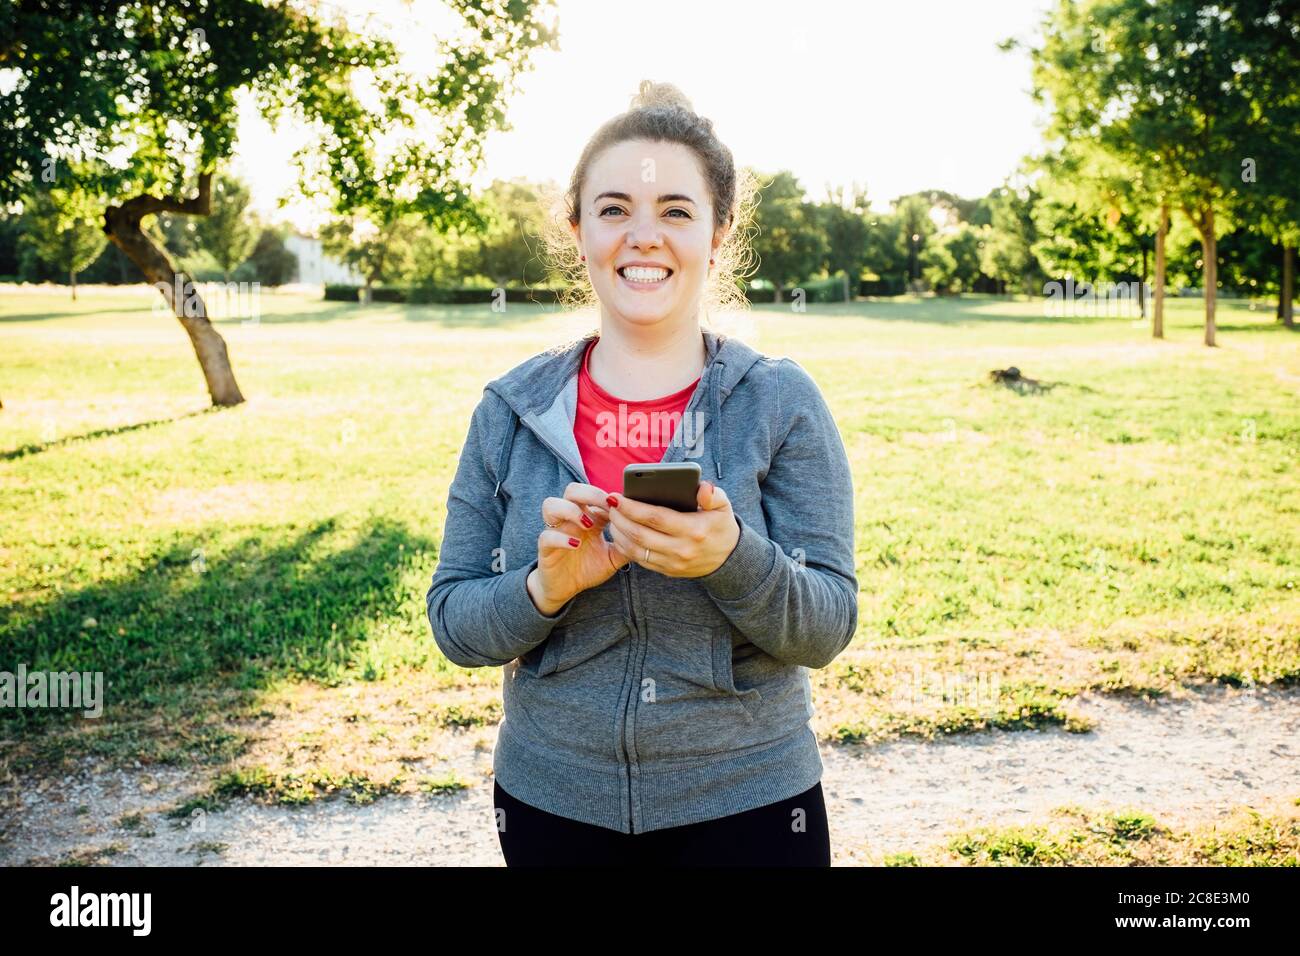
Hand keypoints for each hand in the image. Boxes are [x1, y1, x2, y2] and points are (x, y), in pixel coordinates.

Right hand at [527, 482, 629, 614]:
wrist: (565, 588)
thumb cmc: (588, 568)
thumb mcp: (614, 557)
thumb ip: (628, 545)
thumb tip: (649, 535)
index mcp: (588, 517)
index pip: (595, 494)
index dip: (608, 496)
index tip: (624, 505)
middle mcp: (570, 519)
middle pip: (572, 490)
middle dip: (590, 493)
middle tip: (607, 506)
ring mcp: (556, 531)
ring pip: (551, 505)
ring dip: (570, 510)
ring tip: (588, 524)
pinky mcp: (545, 548)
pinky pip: (547, 536)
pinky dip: (561, 538)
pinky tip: (576, 545)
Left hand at [604, 479, 740, 577]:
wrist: (728, 559)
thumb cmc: (720, 526)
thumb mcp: (723, 506)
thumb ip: (712, 495)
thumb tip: (702, 487)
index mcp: (693, 530)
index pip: (656, 518)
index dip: (632, 507)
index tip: (616, 497)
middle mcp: (681, 549)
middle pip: (640, 534)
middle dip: (620, 519)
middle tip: (609, 505)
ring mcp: (673, 563)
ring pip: (636, 550)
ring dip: (618, 534)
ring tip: (611, 518)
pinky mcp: (667, 571)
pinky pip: (640, 560)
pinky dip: (625, 547)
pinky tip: (619, 533)